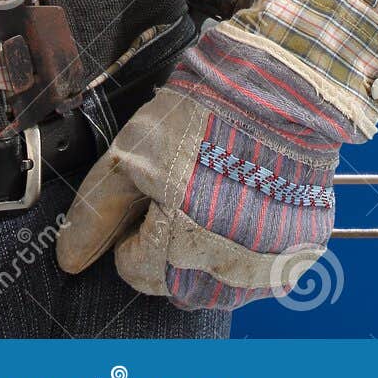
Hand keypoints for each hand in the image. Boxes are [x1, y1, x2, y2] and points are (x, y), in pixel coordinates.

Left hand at [57, 28, 361, 309]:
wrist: (282, 88)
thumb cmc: (208, 115)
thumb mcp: (132, 154)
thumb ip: (96, 213)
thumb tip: (72, 260)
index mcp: (182, 240)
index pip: (136, 271)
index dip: (135, 236)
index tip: (153, 204)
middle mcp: (231, 260)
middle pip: (179, 289)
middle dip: (171, 254)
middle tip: (186, 203)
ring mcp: (274, 256)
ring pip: (225, 289)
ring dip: (214, 264)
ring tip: (221, 210)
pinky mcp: (305, 245)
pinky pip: (270, 273)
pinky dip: (256, 254)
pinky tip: (255, 215)